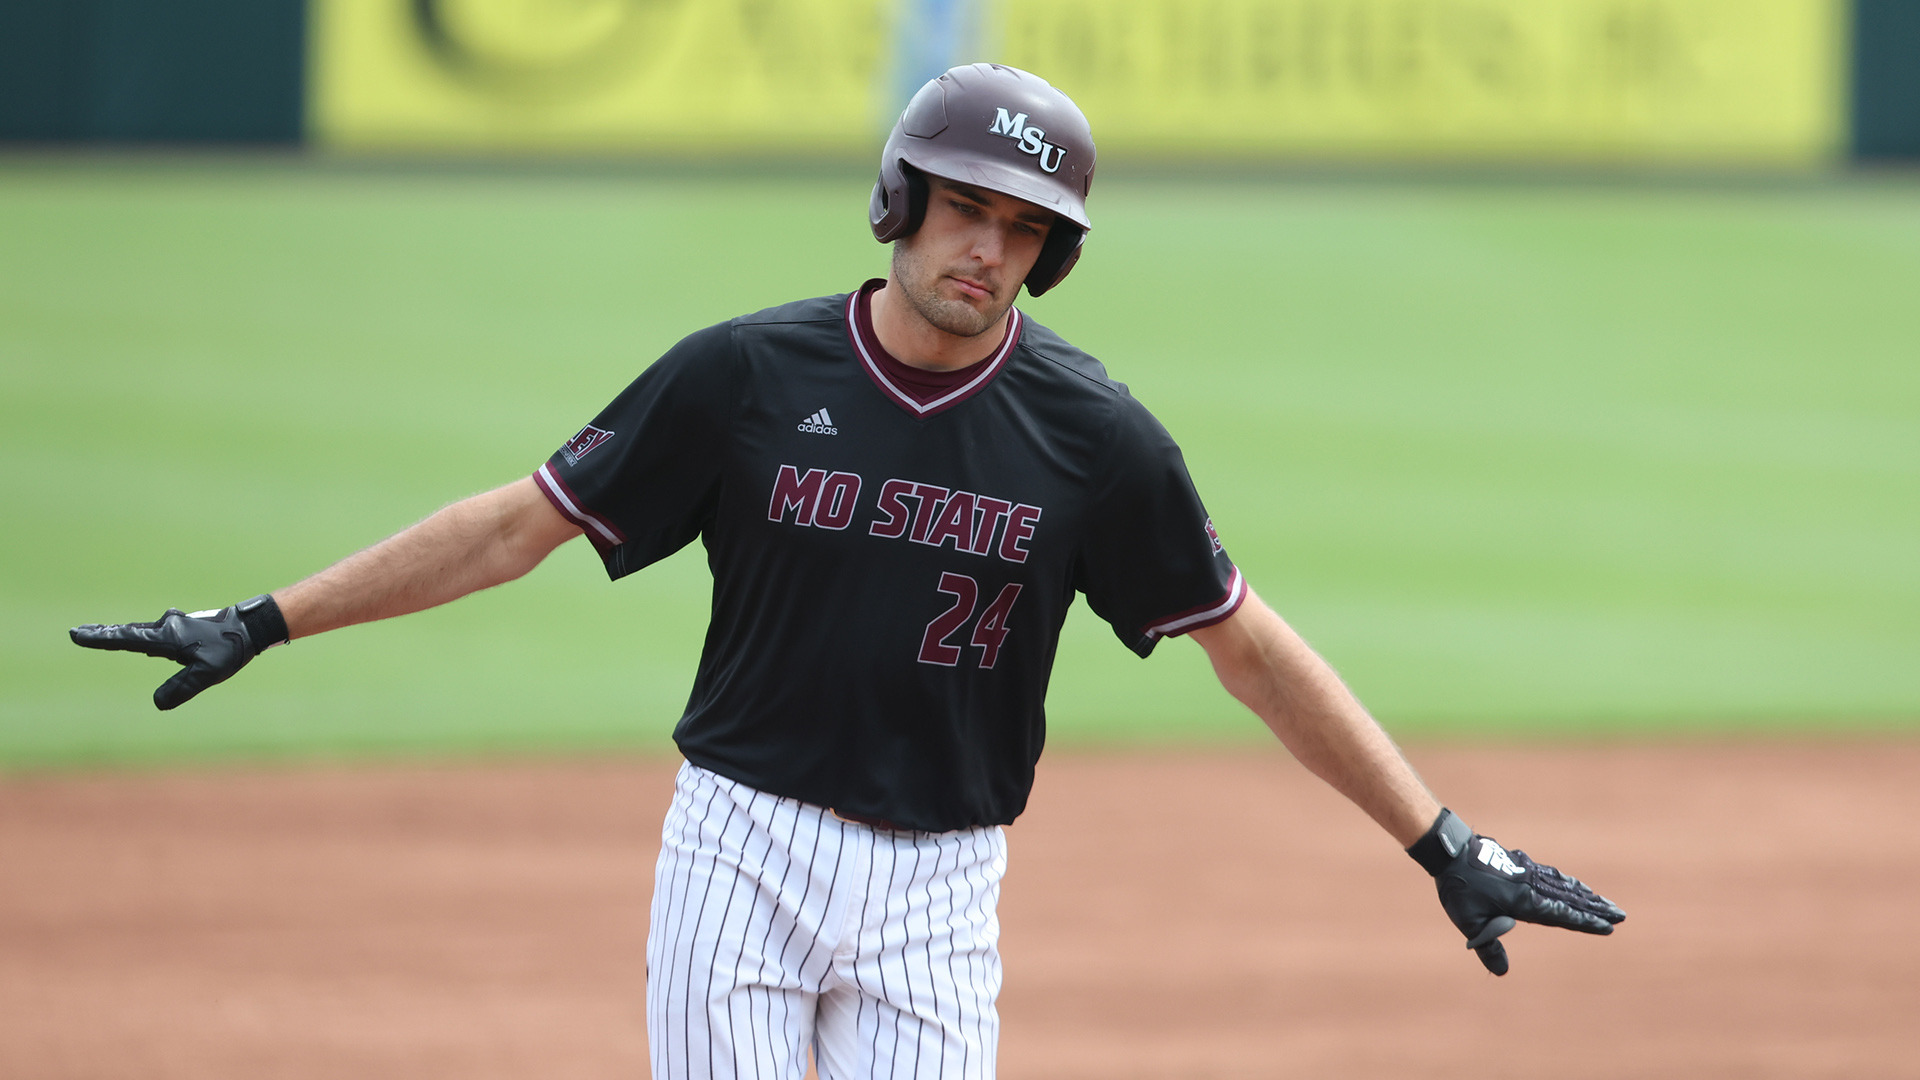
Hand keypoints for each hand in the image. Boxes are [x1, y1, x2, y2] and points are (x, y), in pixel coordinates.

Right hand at [70, 596, 287, 709]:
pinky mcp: (183, 630)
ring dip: (121, 634)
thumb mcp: (207, 674)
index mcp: (167, 637)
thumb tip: (157, 703)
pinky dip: (141, 637)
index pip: (126, 639)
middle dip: (104, 633)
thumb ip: (181, 688)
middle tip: (78, 632)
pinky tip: (139, 641)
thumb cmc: (230, 649)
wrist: (251, 627)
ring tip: (101, 635)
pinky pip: (155, 635)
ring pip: (142, 632)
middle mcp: (166, 628)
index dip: (100, 638)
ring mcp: (175, 627)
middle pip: (128, 632)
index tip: (76, 634)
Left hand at [1407, 809, 1624, 974]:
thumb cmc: (1459, 889)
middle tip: (1621, 914)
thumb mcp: (1470, 922)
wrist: (1451, 851)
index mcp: (1525, 901)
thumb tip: (1503, 972)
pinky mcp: (1520, 864)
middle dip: (1596, 908)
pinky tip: (1572, 882)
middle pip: (1571, 899)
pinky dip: (1566, 880)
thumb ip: (1489, 946)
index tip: (1609, 926)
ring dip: (1585, 894)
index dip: (1586, 922)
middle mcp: (1532, 885)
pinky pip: (1551, 874)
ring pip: (1563, 885)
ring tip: (1604, 901)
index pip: (1563, 915)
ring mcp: (1528, 872)